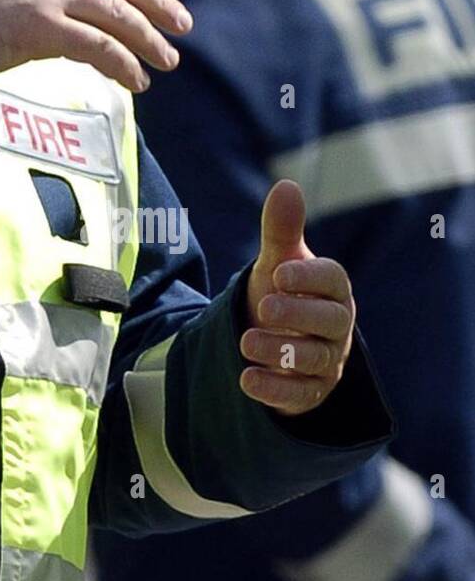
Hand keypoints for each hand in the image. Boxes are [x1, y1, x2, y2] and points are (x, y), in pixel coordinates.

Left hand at [241, 180, 353, 415]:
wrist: (275, 337)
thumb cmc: (282, 292)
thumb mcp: (277, 261)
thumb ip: (280, 230)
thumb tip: (286, 185)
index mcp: (332, 289)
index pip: (332, 280)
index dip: (309, 276)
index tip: (279, 271)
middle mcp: (336, 326)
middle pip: (330, 322)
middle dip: (299, 314)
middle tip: (264, 305)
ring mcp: (326, 361)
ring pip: (316, 360)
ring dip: (281, 352)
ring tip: (246, 341)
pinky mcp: (311, 391)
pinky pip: (301, 395)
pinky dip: (275, 389)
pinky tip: (246, 379)